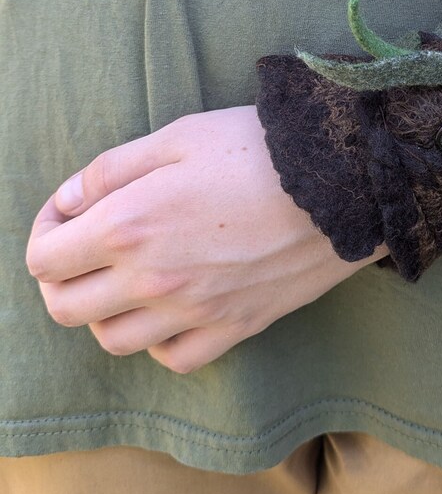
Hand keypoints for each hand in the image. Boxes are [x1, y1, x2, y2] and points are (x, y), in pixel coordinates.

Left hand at [26, 108, 378, 373]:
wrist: (344, 179)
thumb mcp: (178, 135)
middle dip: (60, 279)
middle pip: (66, 308)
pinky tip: (169, 309)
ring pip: (113, 340)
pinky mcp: (235, 328)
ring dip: (104, 312)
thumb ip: (110, 170)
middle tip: (82, 252)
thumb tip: (68, 201)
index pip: (46, 259)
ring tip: (125, 280)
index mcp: (129, 224)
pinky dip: (158, 340)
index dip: (44, 232)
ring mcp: (194, 311)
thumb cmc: (260, 146)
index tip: (65, 214)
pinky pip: (173, 358)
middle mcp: (152, 279)